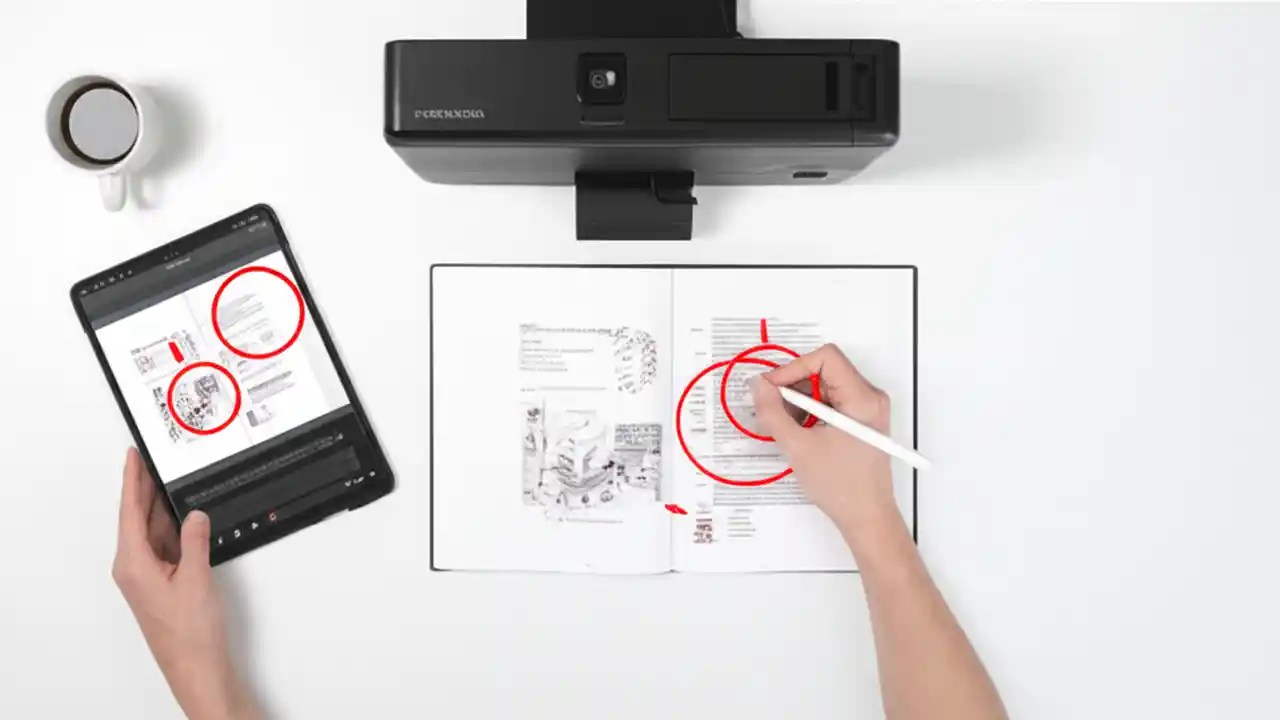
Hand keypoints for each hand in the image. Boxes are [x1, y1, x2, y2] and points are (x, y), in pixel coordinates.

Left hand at [113, 448, 258, 719]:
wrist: (197, 664)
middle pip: (139, 519)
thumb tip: (194, 515)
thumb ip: (195, 540)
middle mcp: (135, 567)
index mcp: (133, 563)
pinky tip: (186, 519)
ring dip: (164, 510)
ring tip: (173, 483)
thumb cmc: (189, 631)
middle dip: (147, 490)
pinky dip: (175, 530)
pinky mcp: (163, 583)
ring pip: (154, 532)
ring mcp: (149, 576)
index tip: (132, 458)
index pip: (129, 511)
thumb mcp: (195, 577)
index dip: (132, 481)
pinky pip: (166, 547)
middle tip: (154, 462)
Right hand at [752, 344, 900, 542]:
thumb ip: (773, 413)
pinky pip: (830, 401)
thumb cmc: (841, 486)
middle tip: (775, 410)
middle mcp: (870, 398)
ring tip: (789, 428)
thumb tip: (759, 386)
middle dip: (794, 387)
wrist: (866, 516)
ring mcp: (867, 409)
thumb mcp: (798, 447)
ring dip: (800, 401)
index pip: (825, 358)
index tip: (772, 388)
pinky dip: (810, 412)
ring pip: (825, 386)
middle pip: (824, 370)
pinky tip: (801, 434)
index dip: (793, 368)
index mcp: (862, 399)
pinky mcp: (860, 420)